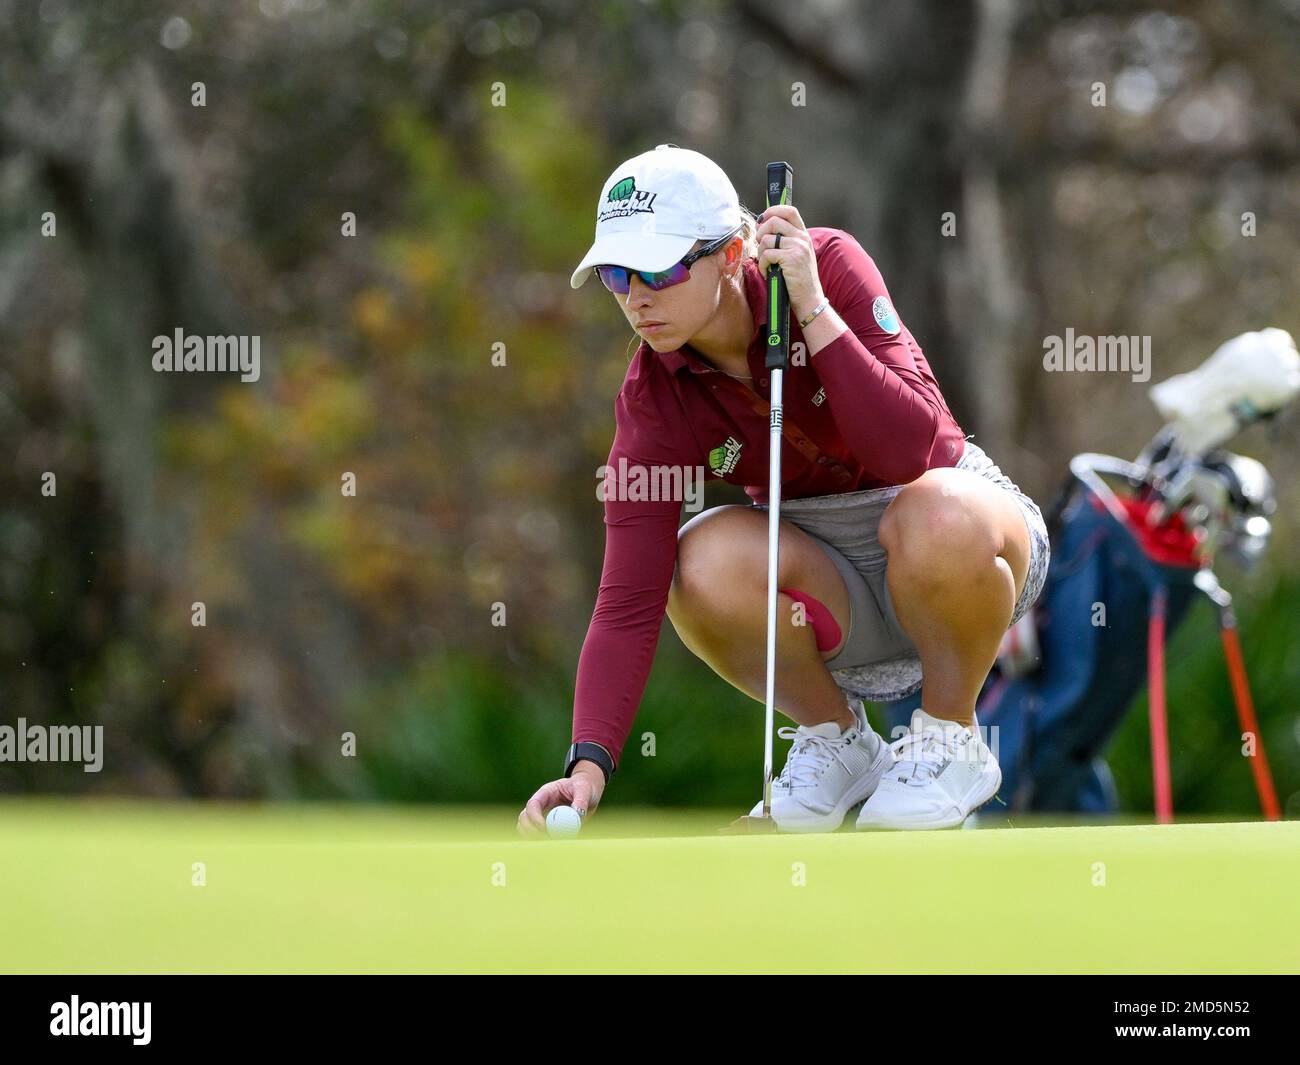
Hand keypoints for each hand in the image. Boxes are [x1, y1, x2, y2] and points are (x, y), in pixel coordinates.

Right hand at [516, 762, 604, 836]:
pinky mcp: (548, 826)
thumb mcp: (585, 790)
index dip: (535, 818)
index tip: (545, 828)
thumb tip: (577, 814)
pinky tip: (552, 845)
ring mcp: (542, 816)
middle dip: (530, 830)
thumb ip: (581, 801)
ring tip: (550, 842)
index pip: (533, 804)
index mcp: (546, 793)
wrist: (588, 791)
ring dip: (533, 838)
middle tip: (545, 839)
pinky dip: (541, 842)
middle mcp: (541, 805)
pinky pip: (537, 836)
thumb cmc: (584, 787)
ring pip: (526, 828)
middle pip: (524, 818)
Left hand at [756, 204, 823, 319]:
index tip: (762, 219)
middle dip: (760, 233)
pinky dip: (763, 265)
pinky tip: (768, 273)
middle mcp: (801, 238)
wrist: (809, 298)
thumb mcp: (797, 255)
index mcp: (803, 235)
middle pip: (774, 221)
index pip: (789, 211)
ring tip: (766, 264)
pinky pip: (766, 254)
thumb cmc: (798, 279)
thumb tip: (764, 229)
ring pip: (767, 239)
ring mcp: (797, 247)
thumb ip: (786, 241)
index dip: (773, 211)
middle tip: (759, 245)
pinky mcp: (790, 258)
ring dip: (760, 252)